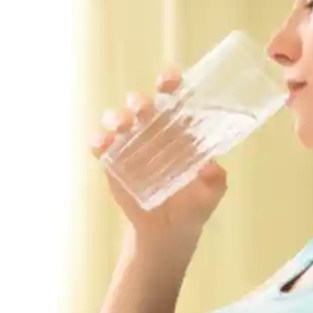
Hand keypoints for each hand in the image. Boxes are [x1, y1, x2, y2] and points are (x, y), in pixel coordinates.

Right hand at [88, 66, 229, 249]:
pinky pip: (101, 146)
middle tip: (142, 109)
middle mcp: (153, 131)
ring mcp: (130, 146)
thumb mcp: (210, 194)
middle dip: (139, 101)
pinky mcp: (112, 163)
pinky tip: (102, 144)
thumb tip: (211, 167)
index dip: (170, 83)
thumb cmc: (193, 206)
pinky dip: (98, 141)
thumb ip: (214, 180)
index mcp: (179, 130)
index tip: (168, 79)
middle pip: (142, 105)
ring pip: (118, 119)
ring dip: (116, 117)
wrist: (169, 233)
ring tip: (121, 126)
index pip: (174, 98)